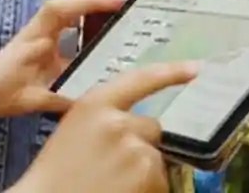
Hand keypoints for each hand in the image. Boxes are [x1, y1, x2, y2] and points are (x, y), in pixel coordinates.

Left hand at [0, 0, 128, 133]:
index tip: (119, 0)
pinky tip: (102, 40)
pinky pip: (68, 29)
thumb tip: (95, 102)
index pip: (64, 9)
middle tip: (128, 4)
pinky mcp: (43, 46)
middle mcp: (41, 30)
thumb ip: (63, 99)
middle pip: (70, 4)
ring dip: (93, 9)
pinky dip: (86, 26)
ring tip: (121, 15)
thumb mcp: (32, 99)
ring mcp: (41, 36)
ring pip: (69, 14)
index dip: (92, 1)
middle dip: (98, 0)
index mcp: (37, 37)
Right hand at [11, 61, 198, 192]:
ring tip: (111, 185)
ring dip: (142, 173)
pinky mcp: (148, 176)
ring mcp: (136, 150)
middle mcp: (120, 122)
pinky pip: (161, 182)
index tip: (195, 68)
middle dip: (140, 144)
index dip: (171, 72)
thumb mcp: (73, 132)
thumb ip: (104, 121)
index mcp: (95, 105)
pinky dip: (147, 190)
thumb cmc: (52, 176)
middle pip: (151, 127)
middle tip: (113, 167)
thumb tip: (134, 126)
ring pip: (155, 159)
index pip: (140, 80)